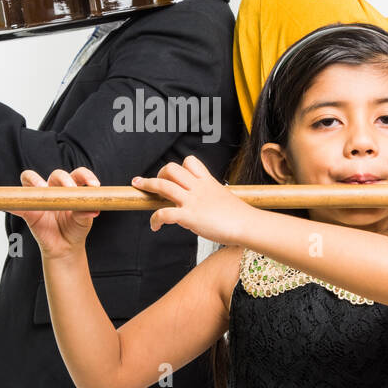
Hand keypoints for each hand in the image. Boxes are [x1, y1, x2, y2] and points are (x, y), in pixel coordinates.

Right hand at [6, 167, 100, 260]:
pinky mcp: (27, 210)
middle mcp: (55, 188)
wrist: (64, 247)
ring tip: (40, 188)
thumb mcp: (83, 222)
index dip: (85, 175)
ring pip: (31, 179)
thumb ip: (85, 213)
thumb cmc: (75, 229)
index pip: (78, 174)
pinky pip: (16, 204)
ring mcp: (39, 197)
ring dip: (35, 181)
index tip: (94, 185)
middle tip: (69, 189)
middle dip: (64, 179)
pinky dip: (11, 202)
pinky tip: (9, 203)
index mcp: (71, 188)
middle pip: (57, 174)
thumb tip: (93, 210)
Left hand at [130, 155, 256, 245]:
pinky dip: (154, 219)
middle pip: (171, 168)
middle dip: (158, 174)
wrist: (248, 225)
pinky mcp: (189, 217)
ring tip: (139, 189)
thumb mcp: (224, 199)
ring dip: (147, 185)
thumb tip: (207, 208)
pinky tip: (154, 226)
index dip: (179, 167)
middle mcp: (198, 188)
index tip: (173, 176)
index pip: (190, 162)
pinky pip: (163, 213)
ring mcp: (192, 201)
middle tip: (154, 185)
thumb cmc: (240, 216)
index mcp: (207, 182)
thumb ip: (212, 199)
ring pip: (163, 185)